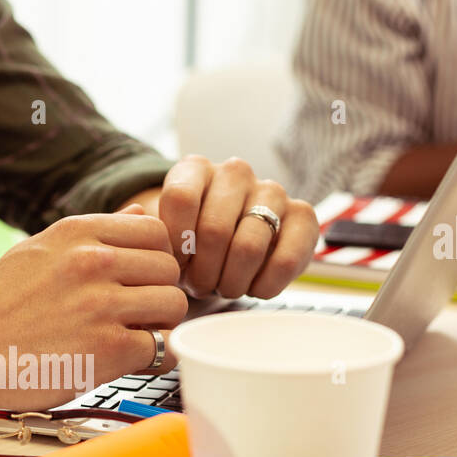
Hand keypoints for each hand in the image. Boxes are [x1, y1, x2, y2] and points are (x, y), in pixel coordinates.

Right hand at [0, 206, 187, 408]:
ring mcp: (102, 304)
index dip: (155, 257)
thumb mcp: (38, 251)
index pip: (156, 231)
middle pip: (170, 269)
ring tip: (132, 335)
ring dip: (159, 325)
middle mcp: (93, 261)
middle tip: (136, 313)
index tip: (140, 279)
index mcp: (77, 232)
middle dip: (159, 292)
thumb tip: (140, 213)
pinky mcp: (108, 348)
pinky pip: (160, 348)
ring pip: (174, 305)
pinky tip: (124, 360)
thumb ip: (92, 234)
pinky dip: (149, 359)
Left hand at [153, 155, 318, 299]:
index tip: (176, 265)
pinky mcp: (303, 216)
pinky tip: (254, 286)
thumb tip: (159, 241)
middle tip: (201, 286)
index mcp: (195, 169)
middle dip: (203, 272)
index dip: (176, 244)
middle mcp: (234, 172)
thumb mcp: (164, 240)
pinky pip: (285, 260)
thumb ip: (154, 237)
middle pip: (214, 229)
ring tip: (225, 287)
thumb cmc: (191, 249)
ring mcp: (272, 190)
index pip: (180, 199)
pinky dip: (264, 286)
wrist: (231, 254)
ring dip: (232, 282)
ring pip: (249, 247)